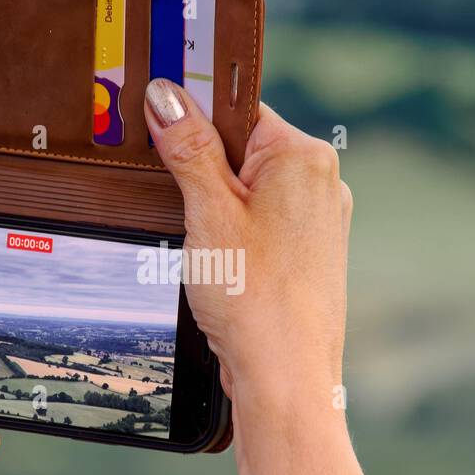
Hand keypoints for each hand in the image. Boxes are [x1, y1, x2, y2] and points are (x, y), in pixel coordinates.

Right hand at [144, 79, 380, 474]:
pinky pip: (262, 221)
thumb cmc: (254, 297)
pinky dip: (232, 231)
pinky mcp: (310, 253)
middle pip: (242, 148)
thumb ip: (188, 148)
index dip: (192, 116)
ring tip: (196, 239)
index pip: (237, 108)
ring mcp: (319, 219)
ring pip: (249, 188)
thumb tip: (167, 95)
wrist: (287, 379)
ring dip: (213, 204)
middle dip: (199, 166)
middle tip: (166, 193)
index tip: (154, 123)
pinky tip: (215, 262)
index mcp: (303, 157)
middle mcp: (321, 181)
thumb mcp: (208, 213)